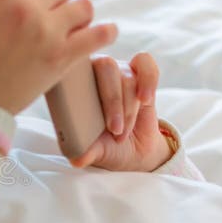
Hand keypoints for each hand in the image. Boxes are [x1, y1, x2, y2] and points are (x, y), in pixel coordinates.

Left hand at [69, 52, 172, 171]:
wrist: (132, 149)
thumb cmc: (106, 146)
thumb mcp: (95, 152)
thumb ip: (86, 153)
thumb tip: (76, 159)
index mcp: (73, 87)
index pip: (74, 70)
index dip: (83, 86)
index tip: (91, 111)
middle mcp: (94, 74)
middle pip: (105, 68)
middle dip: (113, 102)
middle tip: (114, 130)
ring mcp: (117, 72)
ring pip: (126, 77)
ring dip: (128, 107)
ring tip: (123, 133)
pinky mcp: (139, 74)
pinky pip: (145, 63)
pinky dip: (148, 80)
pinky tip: (146, 99)